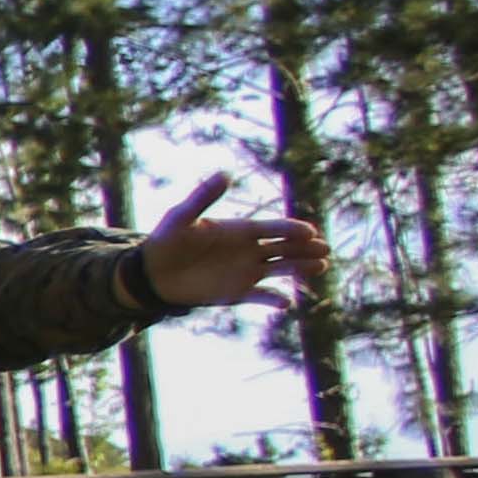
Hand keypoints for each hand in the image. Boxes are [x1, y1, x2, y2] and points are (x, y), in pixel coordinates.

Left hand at [140, 171, 329, 311]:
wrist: (152, 273)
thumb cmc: (166, 240)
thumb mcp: (182, 216)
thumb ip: (203, 197)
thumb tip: (225, 174)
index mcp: (241, 230)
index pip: (274, 228)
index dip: (292, 229)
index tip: (309, 231)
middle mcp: (249, 250)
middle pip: (285, 248)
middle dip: (306, 248)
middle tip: (325, 249)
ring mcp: (246, 271)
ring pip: (281, 269)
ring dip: (301, 268)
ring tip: (321, 267)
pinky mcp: (237, 293)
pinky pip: (261, 296)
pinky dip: (273, 299)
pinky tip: (285, 302)